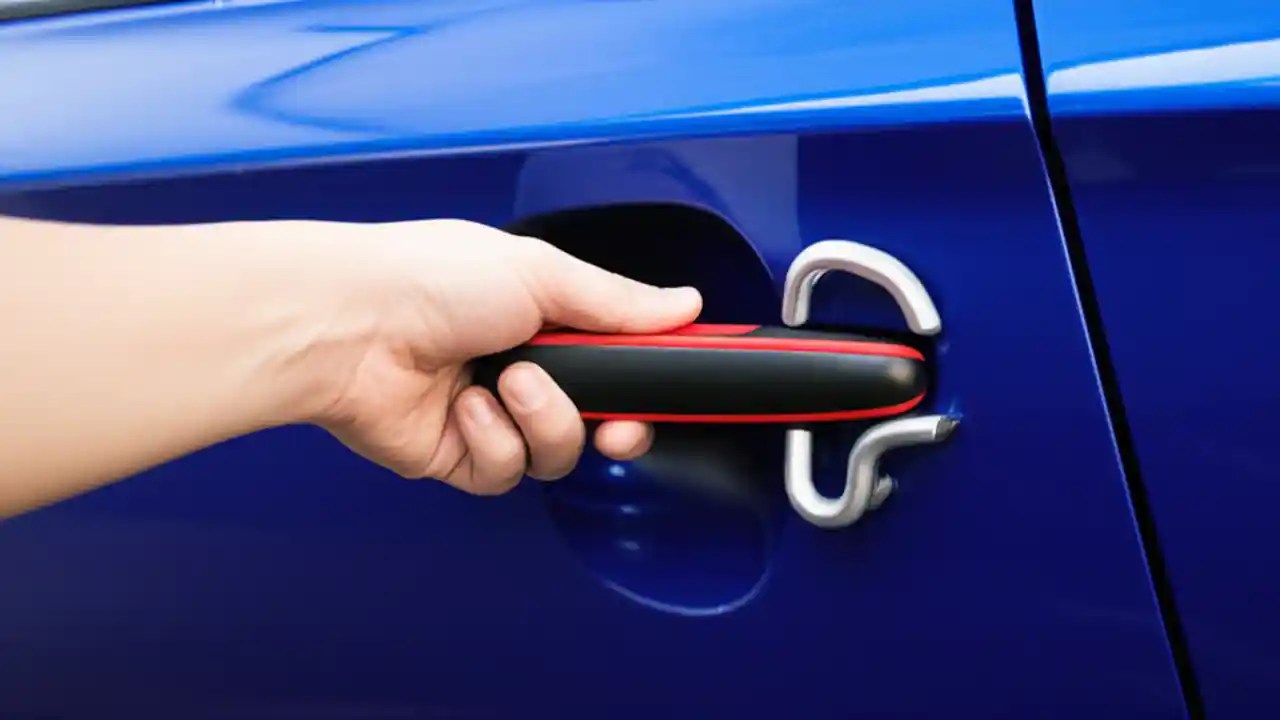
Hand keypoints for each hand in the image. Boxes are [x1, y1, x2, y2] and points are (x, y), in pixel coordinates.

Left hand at [306, 219, 701, 494]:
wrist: (350, 323)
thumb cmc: (433, 278)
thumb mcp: (543, 274)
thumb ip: (619, 302)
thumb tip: (686, 304)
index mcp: (544, 318)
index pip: (620, 358)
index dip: (650, 381)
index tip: (675, 388)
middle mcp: (523, 368)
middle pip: (599, 420)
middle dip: (615, 423)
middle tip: (614, 418)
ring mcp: (492, 417)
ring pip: (558, 452)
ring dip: (542, 419)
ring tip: (507, 382)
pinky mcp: (458, 457)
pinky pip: (506, 472)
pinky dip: (491, 439)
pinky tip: (462, 405)